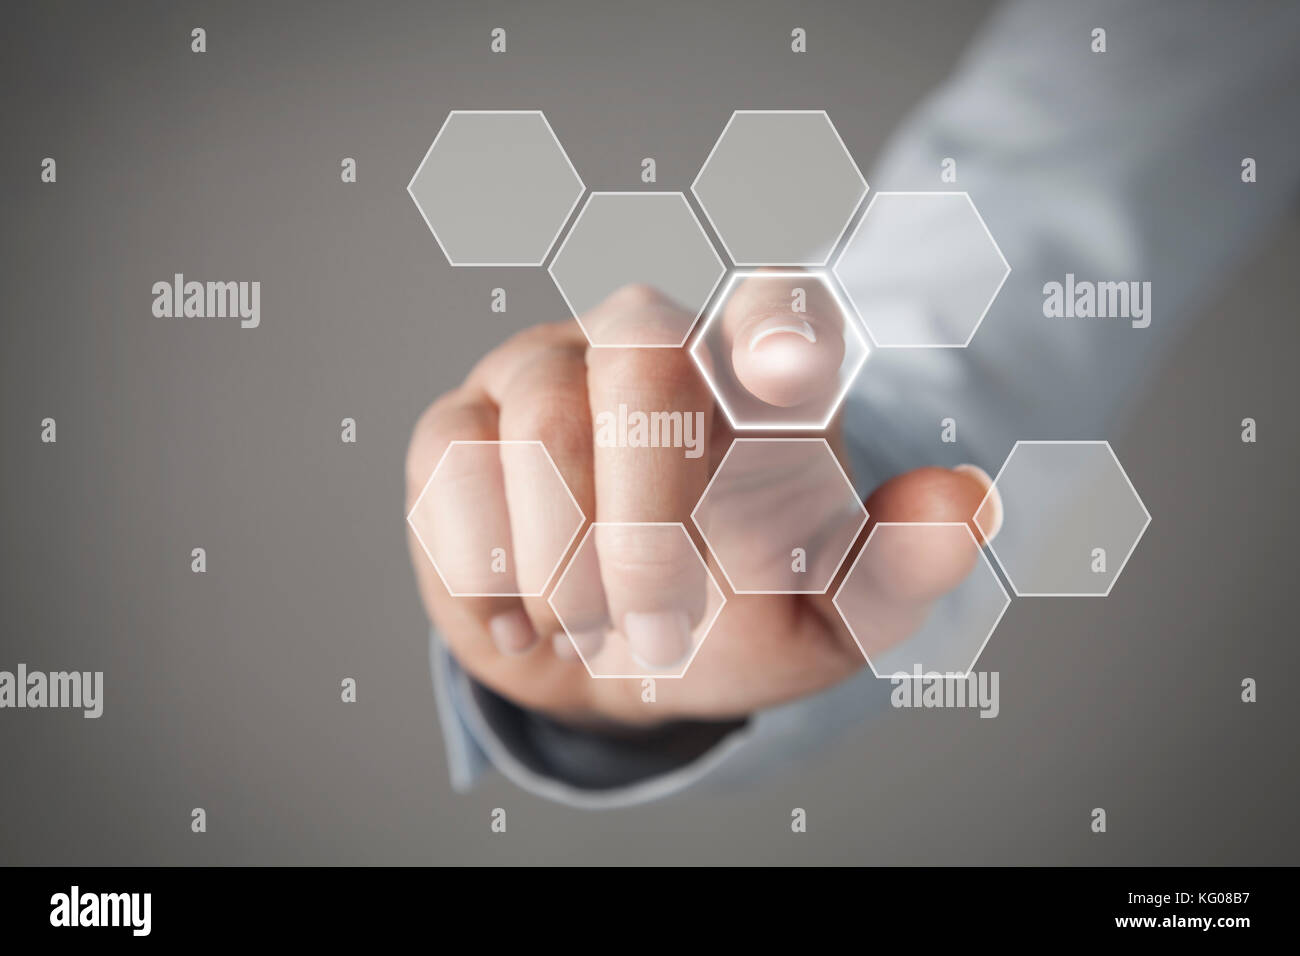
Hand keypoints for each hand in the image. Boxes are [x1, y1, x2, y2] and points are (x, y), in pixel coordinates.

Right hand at [405, 281, 996, 727]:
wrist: (611, 663)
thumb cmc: (732, 621)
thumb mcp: (827, 619)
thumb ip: (895, 567)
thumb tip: (967, 502)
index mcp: (755, 379)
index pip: (779, 303)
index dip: (779, 321)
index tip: (786, 373)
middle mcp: (650, 347)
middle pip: (643, 355)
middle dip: (647, 517)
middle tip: (658, 624)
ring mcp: (546, 373)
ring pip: (542, 416)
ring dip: (568, 560)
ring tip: (595, 628)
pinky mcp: (459, 423)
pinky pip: (453, 462)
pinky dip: (489, 565)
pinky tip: (524, 619)